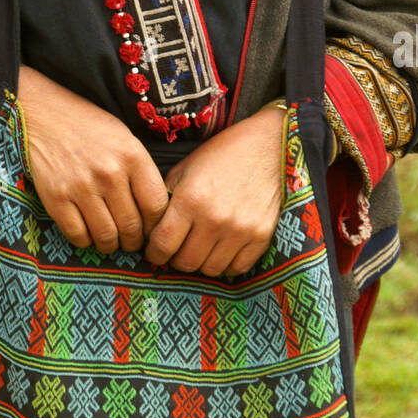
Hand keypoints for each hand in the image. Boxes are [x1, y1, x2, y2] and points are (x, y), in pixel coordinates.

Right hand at [16, 64, 169, 254]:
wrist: (42, 114)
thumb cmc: (87, 127)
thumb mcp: (124, 138)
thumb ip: (140, 172)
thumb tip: (153, 212)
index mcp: (132, 156)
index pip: (156, 206)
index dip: (155, 225)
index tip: (150, 229)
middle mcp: (109, 173)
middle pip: (132, 227)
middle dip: (133, 241)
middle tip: (130, 241)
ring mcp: (81, 186)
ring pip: (106, 236)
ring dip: (110, 245)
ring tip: (109, 239)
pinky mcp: (56, 198)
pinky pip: (78, 235)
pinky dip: (85, 241)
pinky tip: (87, 231)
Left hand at [143, 103, 284, 277]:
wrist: (268, 146)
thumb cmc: (222, 155)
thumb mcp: (186, 168)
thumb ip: (166, 199)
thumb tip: (150, 230)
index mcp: (191, 198)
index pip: (162, 245)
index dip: (154, 253)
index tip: (155, 251)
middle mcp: (214, 218)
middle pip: (185, 263)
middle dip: (176, 259)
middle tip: (177, 249)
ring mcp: (240, 230)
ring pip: (210, 270)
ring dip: (201, 262)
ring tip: (201, 247)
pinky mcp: (261, 237)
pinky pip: (236, 269)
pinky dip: (226, 263)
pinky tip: (222, 248)